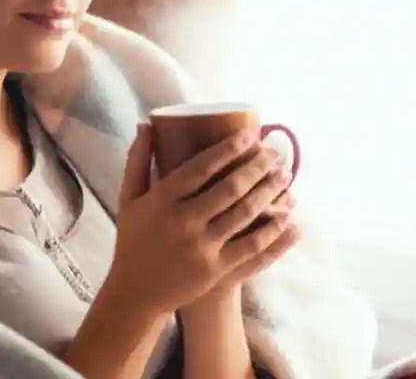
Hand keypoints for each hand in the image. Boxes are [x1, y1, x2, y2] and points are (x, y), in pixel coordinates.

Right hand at [103, 123, 297, 316]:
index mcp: (161, 200)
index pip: (200, 168)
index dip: (229, 149)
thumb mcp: (129, 199)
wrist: (136, 292)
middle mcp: (182, 222)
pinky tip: (286, 215)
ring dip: (269, 192)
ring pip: (244, 213)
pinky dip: (272, 229)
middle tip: (276, 153)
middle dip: (258, 167)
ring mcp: (201, 247)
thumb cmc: (133, 240)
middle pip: (230, 188)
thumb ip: (138, 160)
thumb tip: (146, 124)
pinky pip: (250, 246)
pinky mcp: (215, 269)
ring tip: (285, 175)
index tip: (251, 135)